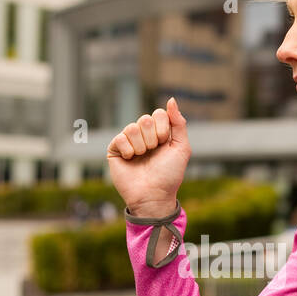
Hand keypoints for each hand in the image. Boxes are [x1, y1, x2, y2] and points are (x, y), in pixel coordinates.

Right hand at [106, 97, 190, 214]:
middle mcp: (143, 135)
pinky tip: (130, 160)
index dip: (163, 128)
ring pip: (132, 127)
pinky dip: (128, 150)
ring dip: (141, 146)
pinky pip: (120, 138)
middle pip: (145, 119)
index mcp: (159, 133)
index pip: (158, 114)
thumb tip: (171, 99)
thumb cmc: (169, 175)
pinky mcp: (115, 150)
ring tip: (142, 158)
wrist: (154, 196)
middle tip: (153, 153)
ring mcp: (128, 142)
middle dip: (152, 138)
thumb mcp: (181, 148)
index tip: (164, 144)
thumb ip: (179, 123)